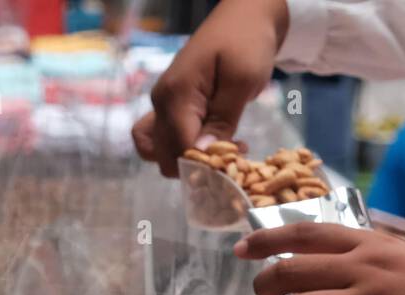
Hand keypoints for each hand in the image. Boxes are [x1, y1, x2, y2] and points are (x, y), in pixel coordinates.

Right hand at [132, 0, 289, 175]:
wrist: (244, 17)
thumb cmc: (246, 43)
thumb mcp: (242, 81)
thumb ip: (222, 119)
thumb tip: (203, 155)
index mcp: (176, 95)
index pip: (180, 149)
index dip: (206, 165)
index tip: (237, 158)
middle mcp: (162, 102)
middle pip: (164, 155)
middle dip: (197, 167)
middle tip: (234, 155)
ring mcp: (163, 104)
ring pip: (158, 150)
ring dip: (186, 161)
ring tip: (219, 152)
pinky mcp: (171, 105)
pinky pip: (163, 137)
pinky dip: (180, 149)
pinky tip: (209, 143)